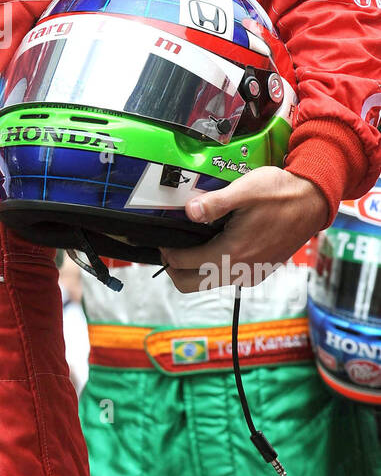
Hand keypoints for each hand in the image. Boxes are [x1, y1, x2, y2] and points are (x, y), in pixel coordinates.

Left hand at [160, 167, 327, 293]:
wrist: (313, 202)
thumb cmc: (281, 193)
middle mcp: (240, 269)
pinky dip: (214, 269)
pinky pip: (229, 278)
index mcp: (232, 251)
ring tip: (191, 246)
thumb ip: (214, 203)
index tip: (163, 241)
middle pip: (191, 285)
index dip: (167, 253)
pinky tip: (215, 246)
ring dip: (194, 271)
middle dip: (175, 270)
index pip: (184, 264)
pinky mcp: (260, 271)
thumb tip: (189, 212)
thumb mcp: (244, 190)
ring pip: (210, 284)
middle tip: (171, 249)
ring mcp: (251, 273)